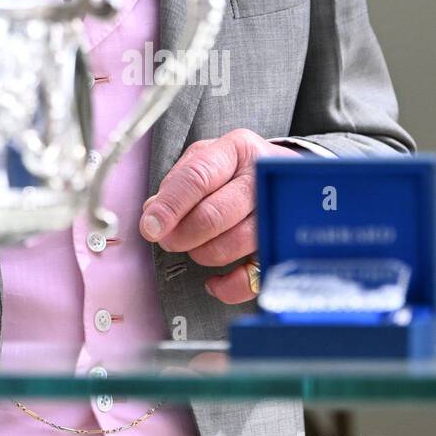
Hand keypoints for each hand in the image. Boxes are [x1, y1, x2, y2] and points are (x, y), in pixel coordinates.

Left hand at [138, 129, 297, 303]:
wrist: (285, 178)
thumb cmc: (235, 169)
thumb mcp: (205, 160)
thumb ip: (177, 183)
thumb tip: (153, 212)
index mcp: (236, 150)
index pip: (197, 177)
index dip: (170, 206)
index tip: (150, 227)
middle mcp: (261, 178)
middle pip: (216, 213)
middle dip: (183, 234)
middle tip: (169, 241)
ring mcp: (279, 212)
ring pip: (237, 242)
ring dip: (205, 253)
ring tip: (194, 249)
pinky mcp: (285, 246)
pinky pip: (257, 274)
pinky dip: (230, 285)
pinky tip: (214, 281)